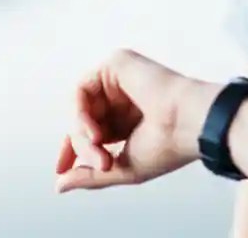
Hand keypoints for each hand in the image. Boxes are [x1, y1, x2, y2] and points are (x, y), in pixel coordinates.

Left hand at [55, 49, 219, 192]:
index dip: (74, 149)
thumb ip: (89, 175)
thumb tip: (60, 185)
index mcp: (129, 120)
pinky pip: (81, 89)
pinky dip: (80, 114)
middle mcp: (123, 97)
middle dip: (83, 146)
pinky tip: (96, 132)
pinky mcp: (116, 63)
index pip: (91, 130)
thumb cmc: (167, 146)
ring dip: (82, 134)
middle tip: (102, 164)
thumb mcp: (123, 168)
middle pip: (82, 120)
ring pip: (79, 107)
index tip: (61, 169)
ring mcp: (119, 80)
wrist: (188, 123)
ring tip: (101, 149)